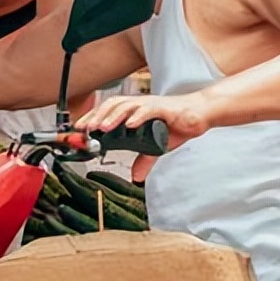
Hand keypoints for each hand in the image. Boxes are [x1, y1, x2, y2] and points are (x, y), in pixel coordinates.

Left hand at [75, 93, 210, 149]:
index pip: (108, 110)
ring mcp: (151, 105)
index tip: (79, 129)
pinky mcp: (165, 109)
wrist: (201, 114)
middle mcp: (139, 104)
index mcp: (134, 110)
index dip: (92, 117)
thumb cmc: (178, 124)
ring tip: (102, 127)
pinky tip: (129, 125)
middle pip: (112, 105)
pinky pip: (148, 110)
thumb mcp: (157, 146)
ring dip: (113, 116)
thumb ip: (145, 159)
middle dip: (96, 116)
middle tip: (84, 129)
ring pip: (127, 106)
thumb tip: (136, 176)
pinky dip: (137, 117)